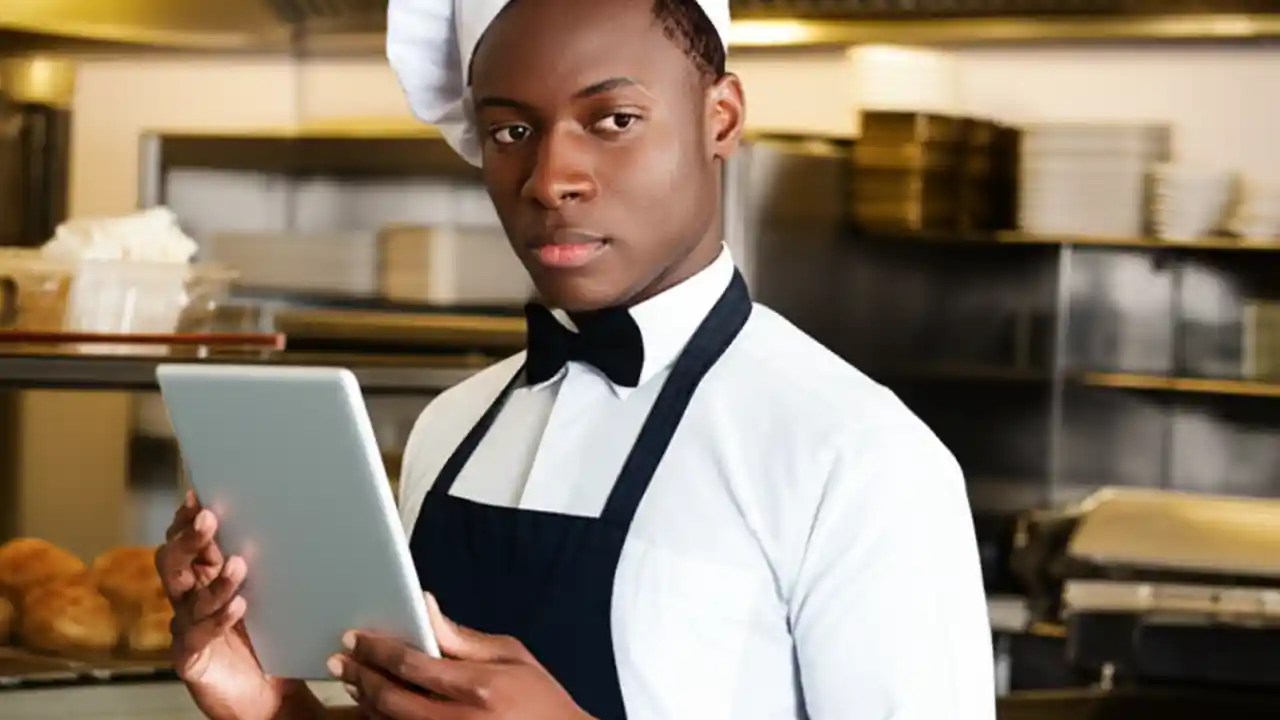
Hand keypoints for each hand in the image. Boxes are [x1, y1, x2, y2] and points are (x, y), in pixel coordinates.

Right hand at [156, 491, 315, 719]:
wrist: (273, 696)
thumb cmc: (274, 639)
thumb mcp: (276, 594)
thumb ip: (274, 563)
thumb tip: (297, 515)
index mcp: (206, 577)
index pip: (187, 543)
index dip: (187, 520)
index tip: (199, 496)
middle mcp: (190, 599)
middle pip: (174, 562)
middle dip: (189, 539)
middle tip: (209, 519)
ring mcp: (187, 629)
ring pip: (187, 597)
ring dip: (215, 579)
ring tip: (240, 564)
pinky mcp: (191, 659)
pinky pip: (196, 635)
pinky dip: (217, 619)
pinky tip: (238, 607)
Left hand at [332, 593, 591, 719]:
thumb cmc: (539, 699)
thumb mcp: (511, 656)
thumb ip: (462, 637)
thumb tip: (425, 607)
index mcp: (477, 687)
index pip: (412, 664)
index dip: (377, 649)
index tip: (357, 637)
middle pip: (390, 698)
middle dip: (360, 674)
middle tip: (341, 658)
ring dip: (364, 700)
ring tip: (352, 678)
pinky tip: (373, 707)